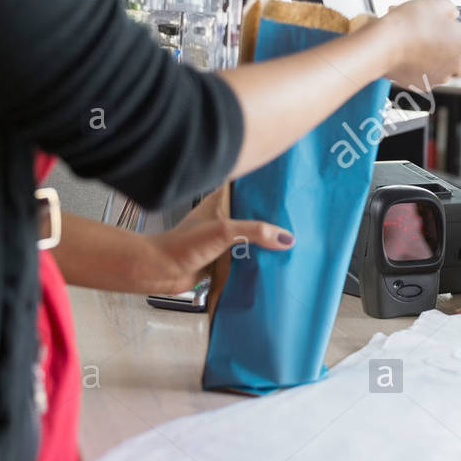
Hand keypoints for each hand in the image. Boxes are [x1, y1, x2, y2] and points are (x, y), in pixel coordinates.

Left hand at [136, 187, 293, 293]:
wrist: (160, 271)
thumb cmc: (183, 245)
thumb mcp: (224, 231)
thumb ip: (256, 231)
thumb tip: (286, 238)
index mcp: (221, 201)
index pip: (249, 188)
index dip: (268, 188)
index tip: (289, 188)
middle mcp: (223, 216)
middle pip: (255, 213)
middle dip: (274, 217)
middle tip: (299, 217)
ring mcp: (223, 237)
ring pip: (253, 235)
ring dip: (267, 240)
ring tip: (294, 238)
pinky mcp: (223, 256)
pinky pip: (248, 254)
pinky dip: (260, 257)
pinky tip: (276, 258)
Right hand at [375, 0, 460, 88]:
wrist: (384, 45)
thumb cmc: (410, 24)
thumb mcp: (436, 3)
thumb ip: (451, 8)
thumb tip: (452, 14)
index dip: (454, 25)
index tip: (441, 22)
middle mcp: (460, 63)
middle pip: (456, 50)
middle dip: (444, 41)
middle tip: (425, 30)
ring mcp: (442, 77)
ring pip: (440, 62)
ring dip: (431, 53)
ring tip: (413, 40)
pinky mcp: (424, 85)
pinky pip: (424, 73)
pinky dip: (418, 65)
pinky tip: (407, 53)